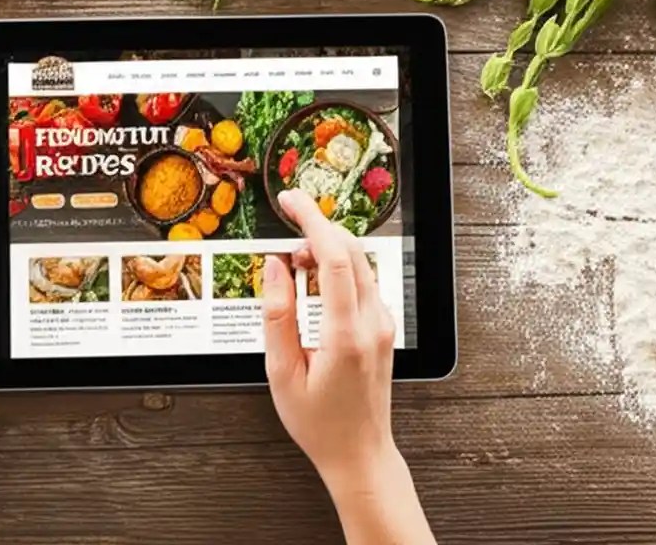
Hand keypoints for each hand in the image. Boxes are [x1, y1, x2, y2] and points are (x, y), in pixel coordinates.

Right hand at [262, 189, 397, 482]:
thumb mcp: (281, 371)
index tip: (290, 201)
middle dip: (318, 225)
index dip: (312, 220)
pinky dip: (336, 268)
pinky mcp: (382, 328)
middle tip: (288, 215)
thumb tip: (274, 267)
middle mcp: (371, 324)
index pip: (334, 258)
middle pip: (351, 251)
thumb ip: (276, 314)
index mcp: (345, 334)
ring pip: (359, 264)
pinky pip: (361, 282)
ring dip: (327, 248)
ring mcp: (382, 325)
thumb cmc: (319, 422)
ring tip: (294, 259)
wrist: (359, 453)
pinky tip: (313, 279)